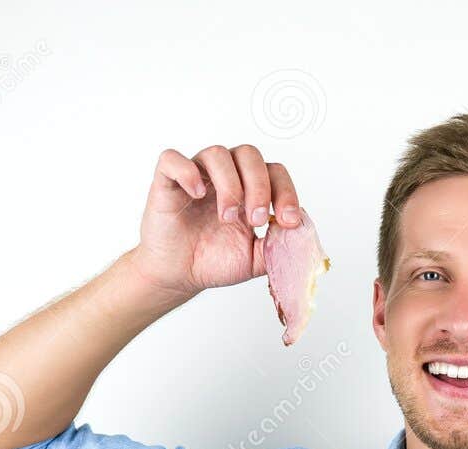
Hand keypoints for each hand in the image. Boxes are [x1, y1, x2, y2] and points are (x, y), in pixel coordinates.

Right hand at [127, 144, 303, 300]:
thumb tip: (299, 233)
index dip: (286, 192)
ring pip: (218, 153)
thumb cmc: (214, 262)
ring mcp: (197, 175)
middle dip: (259, 187)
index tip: (287, 221)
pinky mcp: (167, 181)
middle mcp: (225, 176)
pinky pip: (172, 159)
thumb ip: (278, 247)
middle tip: (255, 220)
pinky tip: (197, 194)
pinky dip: (187, 172)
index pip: (275, 173)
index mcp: (250, 189)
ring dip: (229, 184)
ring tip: (227, 216)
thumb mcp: (255, 260)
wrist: (179, 276)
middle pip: (249, 155)